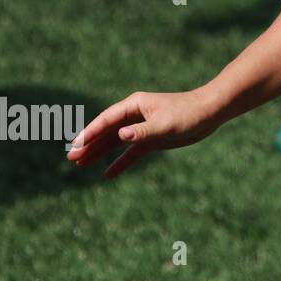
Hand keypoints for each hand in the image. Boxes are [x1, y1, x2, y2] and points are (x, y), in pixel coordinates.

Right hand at [66, 89, 223, 178]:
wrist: (210, 113)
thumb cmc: (188, 113)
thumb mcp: (165, 124)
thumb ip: (143, 131)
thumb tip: (121, 136)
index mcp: (134, 106)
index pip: (106, 120)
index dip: (89, 133)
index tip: (75, 145)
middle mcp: (135, 116)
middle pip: (106, 131)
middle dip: (89, 144)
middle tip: (70, 158)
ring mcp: (142, 128)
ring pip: (115, 142)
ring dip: (99, 152)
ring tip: (80, 164)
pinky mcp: (151, 139)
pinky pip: (131, 153)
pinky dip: (120, 162)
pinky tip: (108, 174)